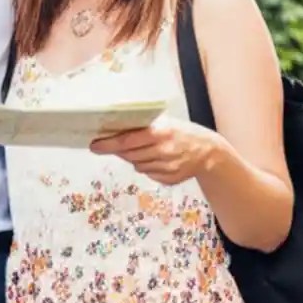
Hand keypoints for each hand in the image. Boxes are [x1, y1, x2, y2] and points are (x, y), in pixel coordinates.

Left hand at [89, 116, 221, 185]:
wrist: (208, 151)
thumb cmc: (182, 133)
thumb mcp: (165, 123)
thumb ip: (143, 127)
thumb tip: (115, 130)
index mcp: (160, 133)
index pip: (127, 140)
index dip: (108, 144)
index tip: (94, 145)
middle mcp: (163, 151)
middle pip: (129, 155)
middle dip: (118, 151)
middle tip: (108, 145)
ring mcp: (167, 168)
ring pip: (137, 165)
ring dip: (134, 158)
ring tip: (145, 149)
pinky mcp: (169, 179)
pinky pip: (148, 173)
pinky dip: (147, 166)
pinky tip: (157, 159)